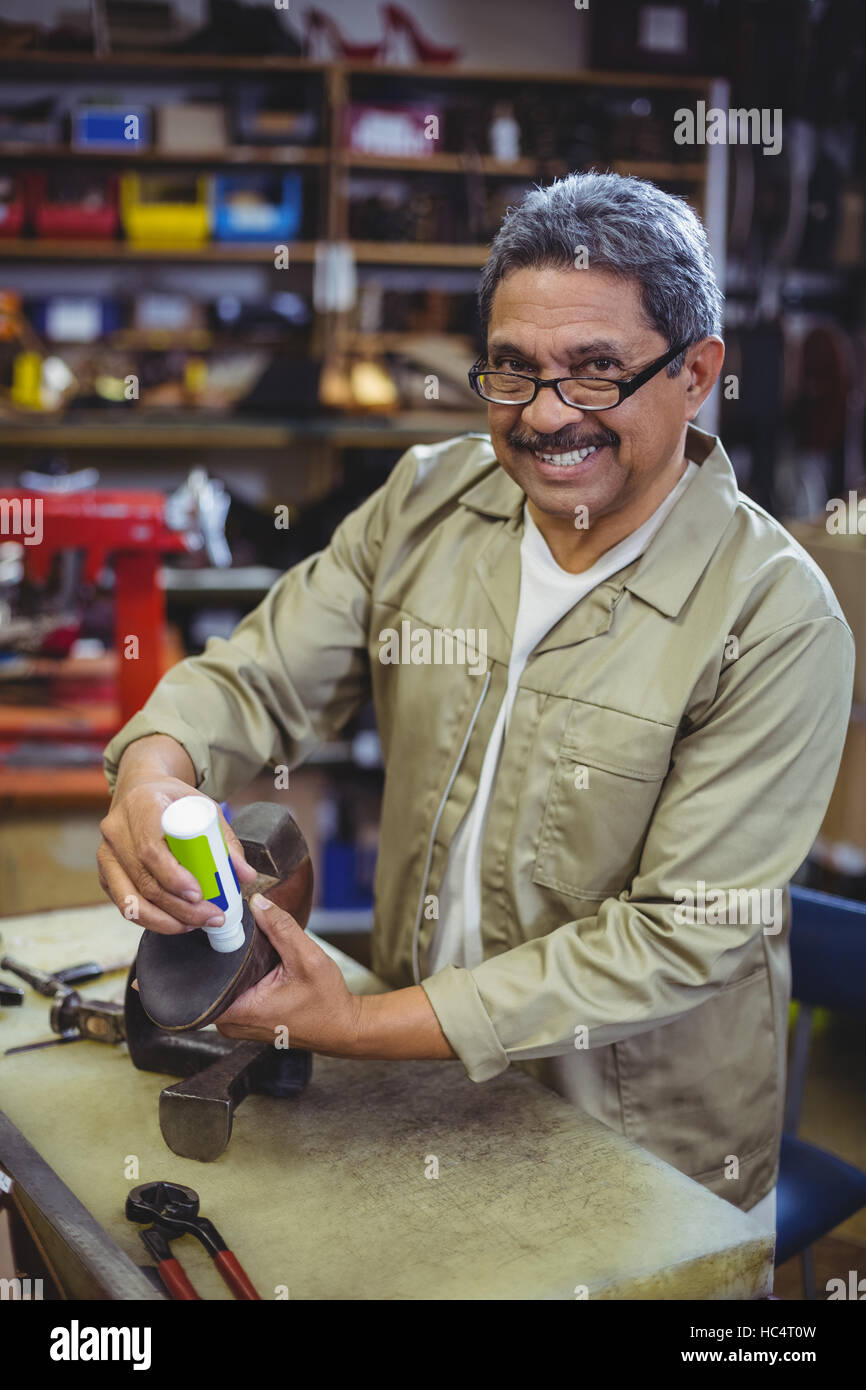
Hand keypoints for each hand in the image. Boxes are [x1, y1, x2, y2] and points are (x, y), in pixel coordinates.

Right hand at [98, 776, 255, 934]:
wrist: (141, 790)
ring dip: (166, 921)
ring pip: (130, 900)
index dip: (173, 877)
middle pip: (144, 881)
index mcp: (141, 806)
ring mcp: (106, 854)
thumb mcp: (204, 809)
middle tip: (211, 917)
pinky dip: (151, 920)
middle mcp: (116, 830)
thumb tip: (246, 876)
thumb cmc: (174, 800)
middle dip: (180, 908)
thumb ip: (226, 841)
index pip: (150, 849)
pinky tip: (176, 923)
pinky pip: (125, 905)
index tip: (198, 894)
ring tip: (197, 924)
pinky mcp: (105, 873)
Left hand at [215, 894, 362, 1054]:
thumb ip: (281, 928)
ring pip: (223, 983)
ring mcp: (234, 1023)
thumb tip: (257, 902)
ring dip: (237, 965)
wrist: (340, 1027)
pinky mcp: (242, 1020)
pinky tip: (260, 966)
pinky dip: (245, 976)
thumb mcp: (308, 958)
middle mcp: (229, 1022)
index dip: (213, 946)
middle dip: (229, 953)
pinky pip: (233, 991)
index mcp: (239, 1011)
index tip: (226, 929)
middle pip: (213, 976)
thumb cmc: (326, 1002)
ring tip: (258, 952)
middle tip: (246, 935)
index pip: (204, 976)